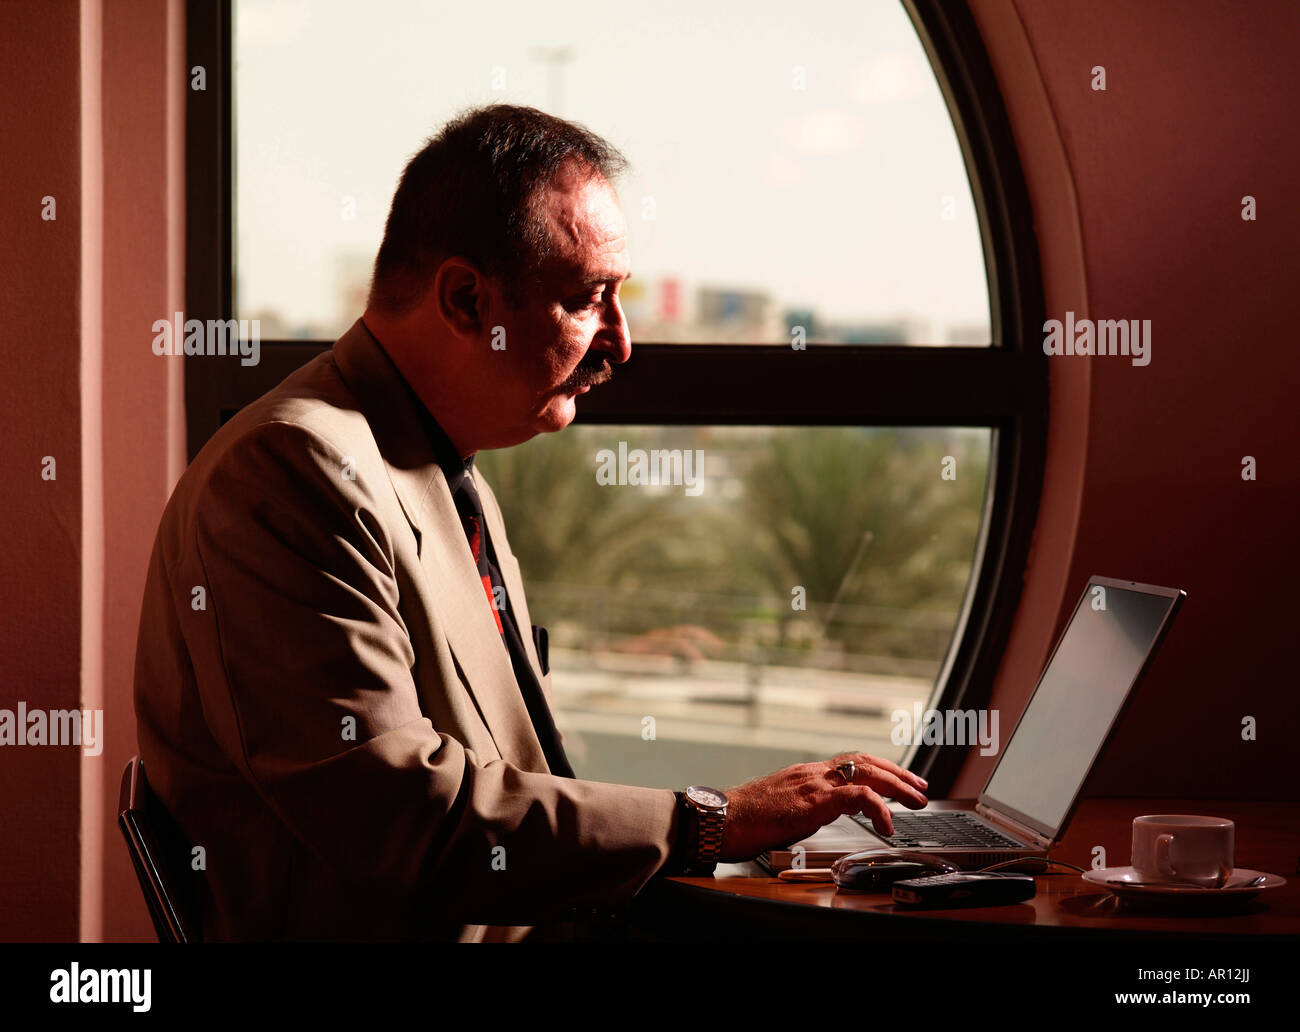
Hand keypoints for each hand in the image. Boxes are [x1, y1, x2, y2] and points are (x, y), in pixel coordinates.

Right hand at [716, 753, 927, 862]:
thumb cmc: (744, 818)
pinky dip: (878, 807)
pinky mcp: (814, 801)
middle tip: (920, 787)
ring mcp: (814, 784)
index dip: (880, 768)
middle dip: (898, 774)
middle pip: (866, 762)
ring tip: (917, 801)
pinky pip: (856, 797)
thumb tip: (820, 816)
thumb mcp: (782, 808)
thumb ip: (805, 806)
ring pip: (867, 773)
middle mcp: (813, 773)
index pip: (851, 762)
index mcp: (806, 774)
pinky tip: (888, 823)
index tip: (900, 779)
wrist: (722, 818)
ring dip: (898, 787)